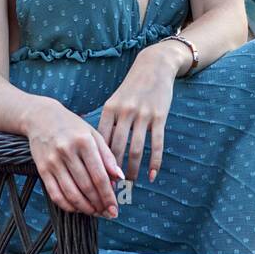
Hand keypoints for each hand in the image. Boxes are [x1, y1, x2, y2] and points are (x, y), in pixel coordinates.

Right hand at [25, 100, 124, 218]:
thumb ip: (107, 156)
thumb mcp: (93, 134)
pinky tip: (77, 208)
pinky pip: (55, 194)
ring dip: (85, 208)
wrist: (41, 117)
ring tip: (95, 212)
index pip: (99, 175)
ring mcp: (53, 161)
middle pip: (86, 186)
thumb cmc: (72, 127)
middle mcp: (67, 151)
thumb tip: (120, 178)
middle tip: (108, 213)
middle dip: (99, 204)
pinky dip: (67, 205)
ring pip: (71, 193)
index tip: (115, 207)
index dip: (108, 195)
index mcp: (84, 141)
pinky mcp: (42, 169)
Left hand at [96, 47, 178, 184]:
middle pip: (116, 149)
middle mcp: (124, 112)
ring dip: (133, 170)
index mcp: (110, 110)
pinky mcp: (159, 116)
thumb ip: (107, 123)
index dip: (97, 162)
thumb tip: (97, 152)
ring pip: (136, 150)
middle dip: (113, 171)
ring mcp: (143, 115)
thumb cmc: (132, 87)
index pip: (101, 142)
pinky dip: (154, 162)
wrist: (154, 66)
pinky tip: (152, 175)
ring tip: (130, 182)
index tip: (95, 178)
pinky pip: (157, 144)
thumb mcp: (115, 101)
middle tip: (111, 187)